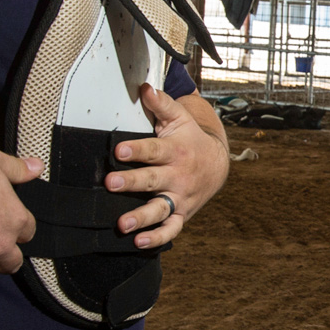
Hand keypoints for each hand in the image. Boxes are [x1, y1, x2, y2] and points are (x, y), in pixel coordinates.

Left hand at [106, 84, 229, 247]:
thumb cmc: (190, 139)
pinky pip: (170, 229)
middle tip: (111, 183)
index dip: (137, 150)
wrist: (217, 165)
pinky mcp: (181, 214)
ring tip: (123, 224)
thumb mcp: (179, 119)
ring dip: (141, 217)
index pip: (154, 150)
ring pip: (160, 209)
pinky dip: (157, 238)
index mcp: (175, 151)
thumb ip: (161, 105)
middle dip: (132, 183)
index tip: (120, 150)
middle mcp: (177, 176)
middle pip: (153, 180)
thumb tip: (143, 87)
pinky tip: (139, 242)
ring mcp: (180, 197)